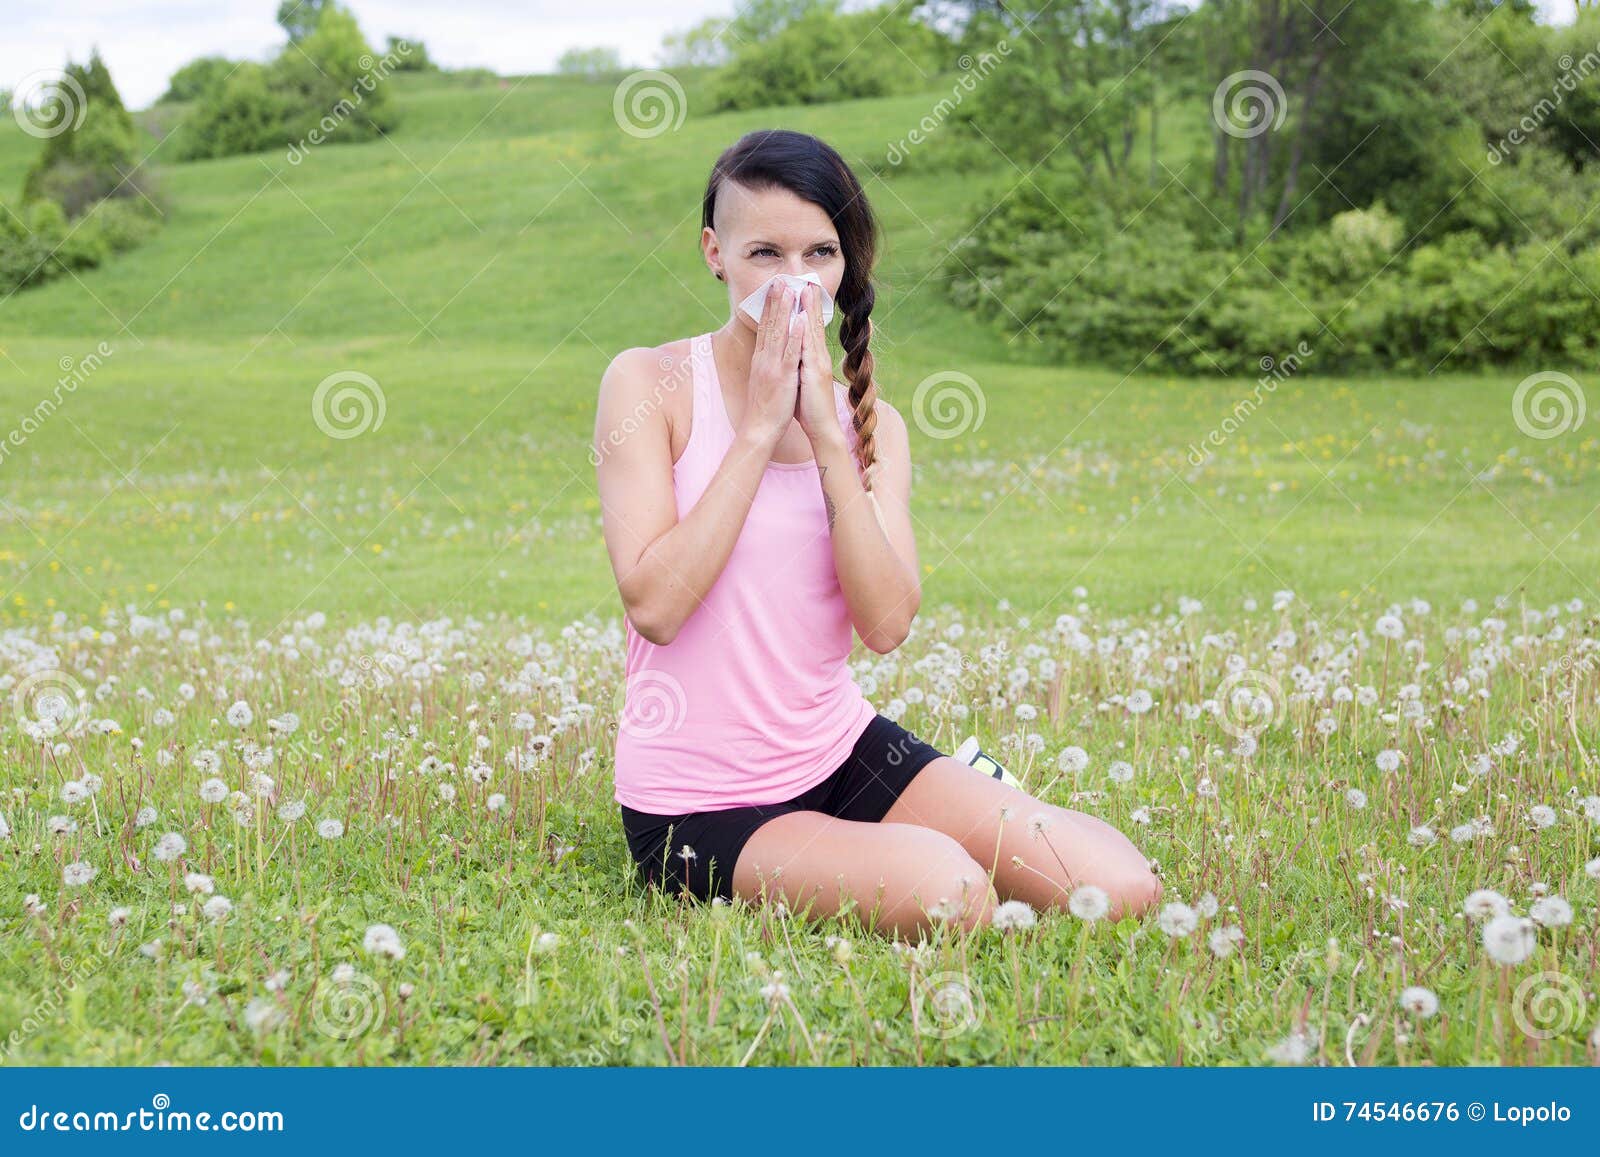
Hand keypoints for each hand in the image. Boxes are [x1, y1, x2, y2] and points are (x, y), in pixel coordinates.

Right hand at [741, 281, 803, 444]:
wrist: (759, 428)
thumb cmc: (764, 407)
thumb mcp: (762, 379)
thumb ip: (766, 363)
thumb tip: (769, 351)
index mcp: (761, 359)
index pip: (765, 327)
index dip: (770, 307)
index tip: (774, 289)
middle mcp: (764, 358)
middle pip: (770, 324)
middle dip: (775, 301)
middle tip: (780, 279)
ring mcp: (773, 366)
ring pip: (779, 333)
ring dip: (784, 310)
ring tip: (790, 289)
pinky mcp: (783, 376)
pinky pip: (789, 352)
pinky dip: (794, 335)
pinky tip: (800, 319)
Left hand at [794, 283, 839, 445]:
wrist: (822, 428)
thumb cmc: (810, 407)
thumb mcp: (803, 380)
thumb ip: (800, 364)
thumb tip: (793, 354)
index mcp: (813, 358)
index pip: (809, 328)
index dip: (806, 309)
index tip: (801, 290)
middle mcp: (817, 357)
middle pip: (813, 324)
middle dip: (809, 301)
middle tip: (805, 279)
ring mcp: (818, 364)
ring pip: (812, 331)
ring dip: (809, 309)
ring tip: (805, 288)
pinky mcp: (815, 373)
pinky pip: (809, 349)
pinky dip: (806, 332)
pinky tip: (803, 317)